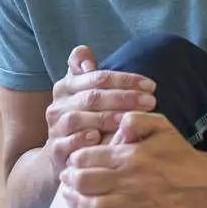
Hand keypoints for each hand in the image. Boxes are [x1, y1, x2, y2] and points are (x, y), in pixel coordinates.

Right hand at [43, 45, 155, 175]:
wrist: (63, 154)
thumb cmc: (84, 119)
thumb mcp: (84, 93)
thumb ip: (84, 70)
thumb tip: (84, 54)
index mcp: (66, 87)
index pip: (97, 77)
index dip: (125, 80)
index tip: (151, 86)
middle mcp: (57, 105)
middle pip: (91, 97)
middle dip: (123, 98)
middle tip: (150, 102)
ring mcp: (55, 128)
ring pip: (77, 118)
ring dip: (105, 118)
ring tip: (129, 120)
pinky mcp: (55, 150)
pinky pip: (67, 143)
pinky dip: (82, 139)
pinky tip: (98, 138)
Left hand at [60, 110, 206, 207]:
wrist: (206, 185)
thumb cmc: (179, 154)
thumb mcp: (162, 126)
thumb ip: (137, 119)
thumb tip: (117, 124)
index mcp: (133, 155)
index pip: (89, 158)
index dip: (74, 161)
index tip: (71, 163)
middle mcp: (133, 181)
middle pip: (86, 183)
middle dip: (70, 182)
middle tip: (66, 181)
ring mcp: (140, 206)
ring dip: (76, 205)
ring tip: (70, 199)